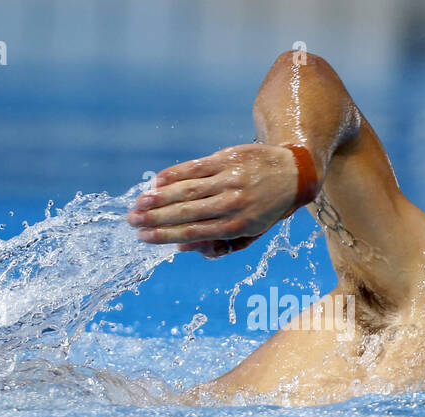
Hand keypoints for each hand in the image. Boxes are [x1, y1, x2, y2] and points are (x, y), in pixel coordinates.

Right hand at [126, 144, 301, 257]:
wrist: (293, 172)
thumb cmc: (266, 208)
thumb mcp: (251, 234)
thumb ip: (220, 246)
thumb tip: (183, 248)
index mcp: (236, 226)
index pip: (193, 232)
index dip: (165, 235)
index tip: (143, 237)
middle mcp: (232, 203)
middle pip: (186, 212)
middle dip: (155, 218)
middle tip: (131, 221)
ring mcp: (229, 179)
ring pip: (187, 190)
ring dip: (159, 197)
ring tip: (139, 203)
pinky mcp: (226, 159)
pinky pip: (195, 167)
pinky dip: (174, 174)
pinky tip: (156, 181)